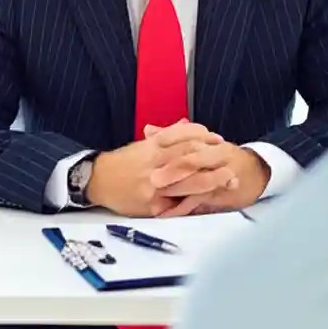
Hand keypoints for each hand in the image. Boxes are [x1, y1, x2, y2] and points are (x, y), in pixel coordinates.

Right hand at [86, 121, 228, 216]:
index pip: (183, 136)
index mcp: (152, 146)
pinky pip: (179, 204)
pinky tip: (209, 198)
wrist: (97, 181)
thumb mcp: (142, 145)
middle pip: (191, 158)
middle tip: (230, 157)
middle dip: (213, 158)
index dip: (203, 136)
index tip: (217, 138)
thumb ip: (165, 135)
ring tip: (228, 178)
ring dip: (212, 180)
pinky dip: (196, 200)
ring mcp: (155, 185)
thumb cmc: (122, 162)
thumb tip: (186, 124)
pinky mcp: (153, 205)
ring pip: (190, 181)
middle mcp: (154, 164)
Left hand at [153, 143, 270, 216]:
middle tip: (153, 179)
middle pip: (194, 160)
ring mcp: (222, 175)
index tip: (150, 149)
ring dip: (178, 189)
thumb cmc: (223, 157)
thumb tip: (148, 130)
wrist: (258, 171)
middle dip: (173, 170)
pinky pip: (201, 201)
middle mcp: (218, 155)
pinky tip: (167, 213)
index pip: (188, 139)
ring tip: (158, 197)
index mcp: (210, 141)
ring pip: (199, 182)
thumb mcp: (202, 142)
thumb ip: (173, 136)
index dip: (169, 145)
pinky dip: (183, 208)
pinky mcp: (222, 195)